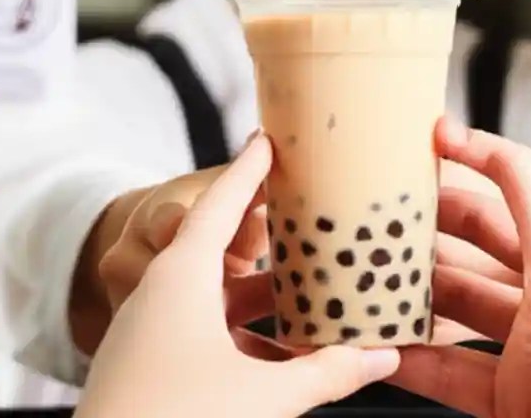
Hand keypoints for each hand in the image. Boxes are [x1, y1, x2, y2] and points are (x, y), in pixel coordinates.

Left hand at [76, 135, 400, 417]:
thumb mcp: (263, 394)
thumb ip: (326, 372)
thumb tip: (381, 359)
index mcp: (180, 277)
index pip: (221, 204)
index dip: (250, 170)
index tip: (269, 139)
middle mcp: (160, 294)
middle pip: (220, 246)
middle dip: (265, 234)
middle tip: (303, 212)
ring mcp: (150, 331)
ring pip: (214, 295)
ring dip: (260, 292)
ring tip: (309, 288)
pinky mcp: (149, 365)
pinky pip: (202, 329)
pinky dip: (241, 329)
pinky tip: (278, 351)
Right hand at [390, 119, 530, 417]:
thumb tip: (523, 301)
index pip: (521, 190)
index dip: (481, 153)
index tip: (436, 132)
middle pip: (473, 244)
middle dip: (422, 221)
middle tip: (370, 209)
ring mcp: (529, 353)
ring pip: (453, 307)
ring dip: (407, 292)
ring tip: (355, 278)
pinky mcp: (517, 400)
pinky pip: (453, 372)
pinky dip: (415, 360)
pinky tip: (377, 350)